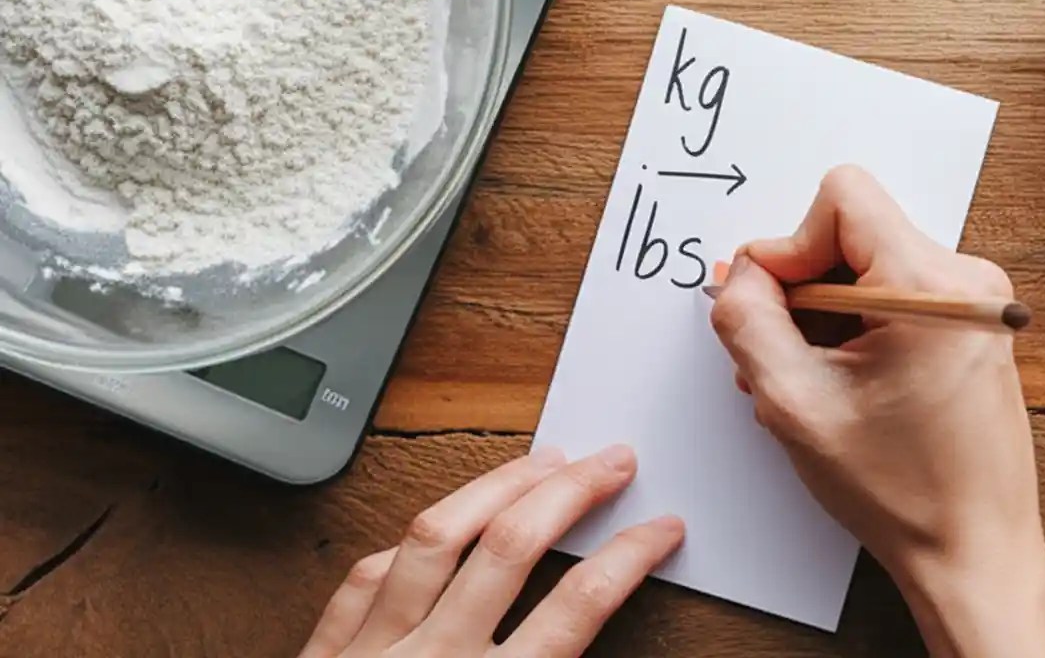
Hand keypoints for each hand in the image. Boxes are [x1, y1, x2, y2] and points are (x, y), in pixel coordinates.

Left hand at [300, 446, 683, 657]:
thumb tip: (580, 632)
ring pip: (438, 534)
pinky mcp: (327, 654)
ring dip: (496, 485)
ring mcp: (375, 651)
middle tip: (612, 462)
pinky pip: (369, 575)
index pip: (577, 608)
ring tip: (540, 460)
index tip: (661, 528)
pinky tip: (438, 523)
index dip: (628, 556)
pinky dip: (408, 544)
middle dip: (573, 493)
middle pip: (513, 547)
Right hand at [710, 166, 1044, 657]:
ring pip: (866, 268)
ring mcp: (976, 305)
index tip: (775, 305)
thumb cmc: (901, 490)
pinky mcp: (971, 328)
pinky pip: (890, 297)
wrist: (973, 553)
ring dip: (821, 318)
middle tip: (781, 358)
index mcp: (933, 285)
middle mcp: (967, 280)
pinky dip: (851, 330)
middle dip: (802, 290)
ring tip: (809, 383)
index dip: (789, 245)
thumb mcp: (794, 402)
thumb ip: (748, 320)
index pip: (842, 197)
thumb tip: (740, 273)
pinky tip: (840, 385)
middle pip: (852, 233)